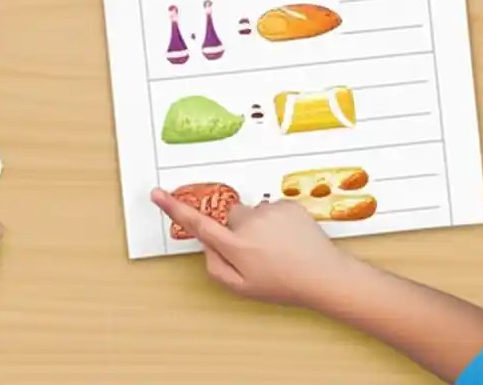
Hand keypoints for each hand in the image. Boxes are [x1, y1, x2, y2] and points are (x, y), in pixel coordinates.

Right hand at [151, 188, 353, 307]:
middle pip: (229, 219)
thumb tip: (206, 246)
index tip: (157, 194)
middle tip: (257, 252)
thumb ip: (215, 267)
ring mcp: (269, 212)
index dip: (174, 208)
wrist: (324, 276)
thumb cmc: (284, 285)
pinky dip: (276, 222)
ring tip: (278, 248)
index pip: (198, 224)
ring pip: (251, 214)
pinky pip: (270, 209)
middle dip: (236, 231)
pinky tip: (288, 239)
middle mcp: (249, 224)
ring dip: (258, 227)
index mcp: (236, 246)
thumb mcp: (242, 288)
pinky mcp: (287, 204)